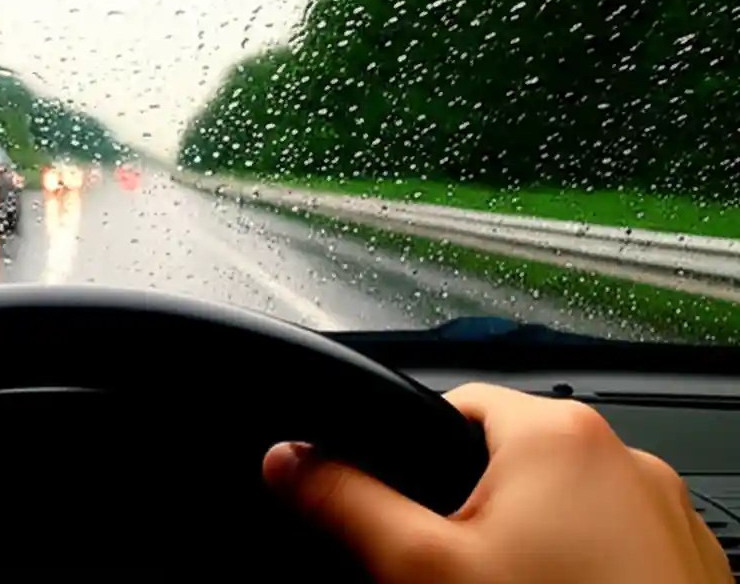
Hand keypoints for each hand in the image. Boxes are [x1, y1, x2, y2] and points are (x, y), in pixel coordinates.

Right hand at [263, 383, 730, 582]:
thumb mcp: (423, 570)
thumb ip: (346, 503)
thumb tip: (287, 460)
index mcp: (557, 434)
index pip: (452, 407)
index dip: (412, 459)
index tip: (409, 518)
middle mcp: (625, 458)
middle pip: (505, 463)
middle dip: (471, 513)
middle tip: (458, 577)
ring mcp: (666, 512)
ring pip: (561, 509)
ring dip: (527, 543)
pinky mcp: (687, 563)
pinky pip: (611, 546)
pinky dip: (579, 570)